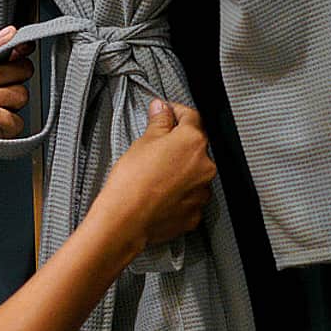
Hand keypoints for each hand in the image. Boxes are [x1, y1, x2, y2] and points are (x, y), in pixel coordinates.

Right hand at [91, 99, 215, 246]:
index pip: (191, 117)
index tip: (166, 113)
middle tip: (154, 150)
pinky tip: (158, 194)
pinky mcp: (195, 213)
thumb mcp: (142, 142)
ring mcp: (202, 192)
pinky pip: (189, 198)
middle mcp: (204, 166)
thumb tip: (162, 109)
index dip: (176, 112)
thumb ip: (159, 122)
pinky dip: (178, 194)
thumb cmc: (131, 182)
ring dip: (179, 172)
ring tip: (154, 177)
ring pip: (193, 174)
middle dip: (177, 146)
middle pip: (194, 148)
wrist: (125, 220)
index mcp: (193, 142)